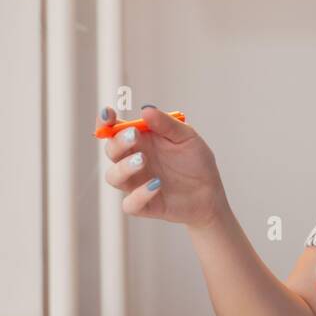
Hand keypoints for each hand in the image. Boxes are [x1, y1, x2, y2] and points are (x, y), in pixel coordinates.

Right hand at [100, 104, 227, 228]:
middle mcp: (132, 161)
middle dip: (118, 142)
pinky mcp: (142, 205)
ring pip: (113, 177)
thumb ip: (167, 124)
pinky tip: (156, 185)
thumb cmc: (196, 162)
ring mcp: (135, 184)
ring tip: (143, 160)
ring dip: (124, 167)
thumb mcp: (187, 137)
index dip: (105, 122)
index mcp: (140, 141)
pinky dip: (139, 195)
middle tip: (134, 136)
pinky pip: (129, 204)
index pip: (114, 129)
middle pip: (111, 151)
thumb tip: (146, 110)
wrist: (210, 193)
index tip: (107, 114)